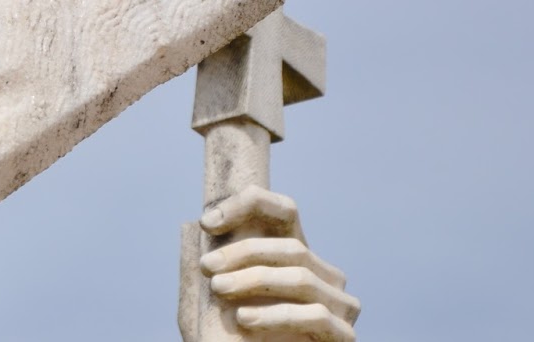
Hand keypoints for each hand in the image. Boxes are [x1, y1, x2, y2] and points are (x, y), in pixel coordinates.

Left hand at [200, 186, 359, 340]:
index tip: (207, 222)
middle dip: (242, 251)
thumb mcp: (209, 303)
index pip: (284, 210)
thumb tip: (190, 230)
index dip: (248, 204)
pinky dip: (275, 315)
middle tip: (208, 267)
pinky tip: (244, 320)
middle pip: (291, 245)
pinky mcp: (344, 336)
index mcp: (293, 257)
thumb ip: (206, 270)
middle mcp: (323, 275)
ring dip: (255, 279)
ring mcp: (339, 305)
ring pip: (302, 277)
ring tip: (220, 290)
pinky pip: (315, 316)